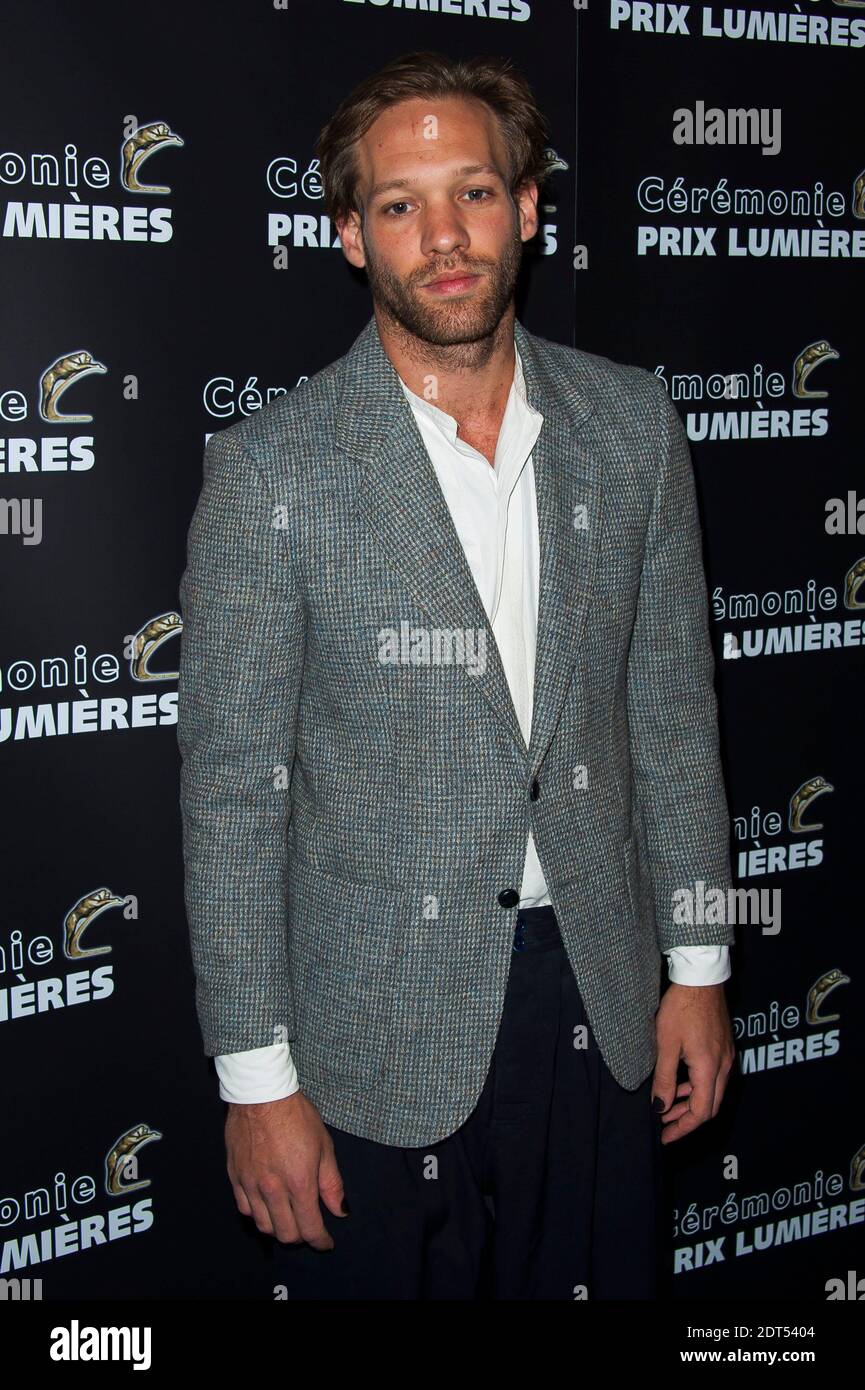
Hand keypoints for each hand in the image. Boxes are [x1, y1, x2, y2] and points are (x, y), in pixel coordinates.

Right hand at [225, 1090, 346, 1247]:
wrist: (261, 1095)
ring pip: (264, 1226)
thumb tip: (340, 1211)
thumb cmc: (297, 1116)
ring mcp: (251, 1185)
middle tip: (309, 1229)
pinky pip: (245, 1209)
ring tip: (288, 1219)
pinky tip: (266, 1206)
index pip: (310, 1228)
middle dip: (301, 1237)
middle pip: (286, 1234)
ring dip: (279, 1228)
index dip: (320, 1241)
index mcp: (299, 1183)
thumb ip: (331, 1183)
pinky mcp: (235, 1177)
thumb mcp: (324, 1146)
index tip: (326, 1243)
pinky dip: (258, 1214)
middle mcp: (273, 1190)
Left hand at [652, 983, 735, 1143]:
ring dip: (691, 1103)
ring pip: (713, 1092)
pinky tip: (682, 1083)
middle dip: (687, 1119)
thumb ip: (664, 1079)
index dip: (683, 1128)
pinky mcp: (724, 1047)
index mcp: (710, 1069)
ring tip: (668, 1106)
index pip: (701, 1112)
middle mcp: (724, 1066)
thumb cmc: (681, 1007)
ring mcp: (726, 1056)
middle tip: (665, 1125)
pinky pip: (714, 1077)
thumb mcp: (666, 1044)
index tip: (665, 1136)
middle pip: (710, 1106)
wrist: (701, 978)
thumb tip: (660, 1107)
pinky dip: (697, 1087)